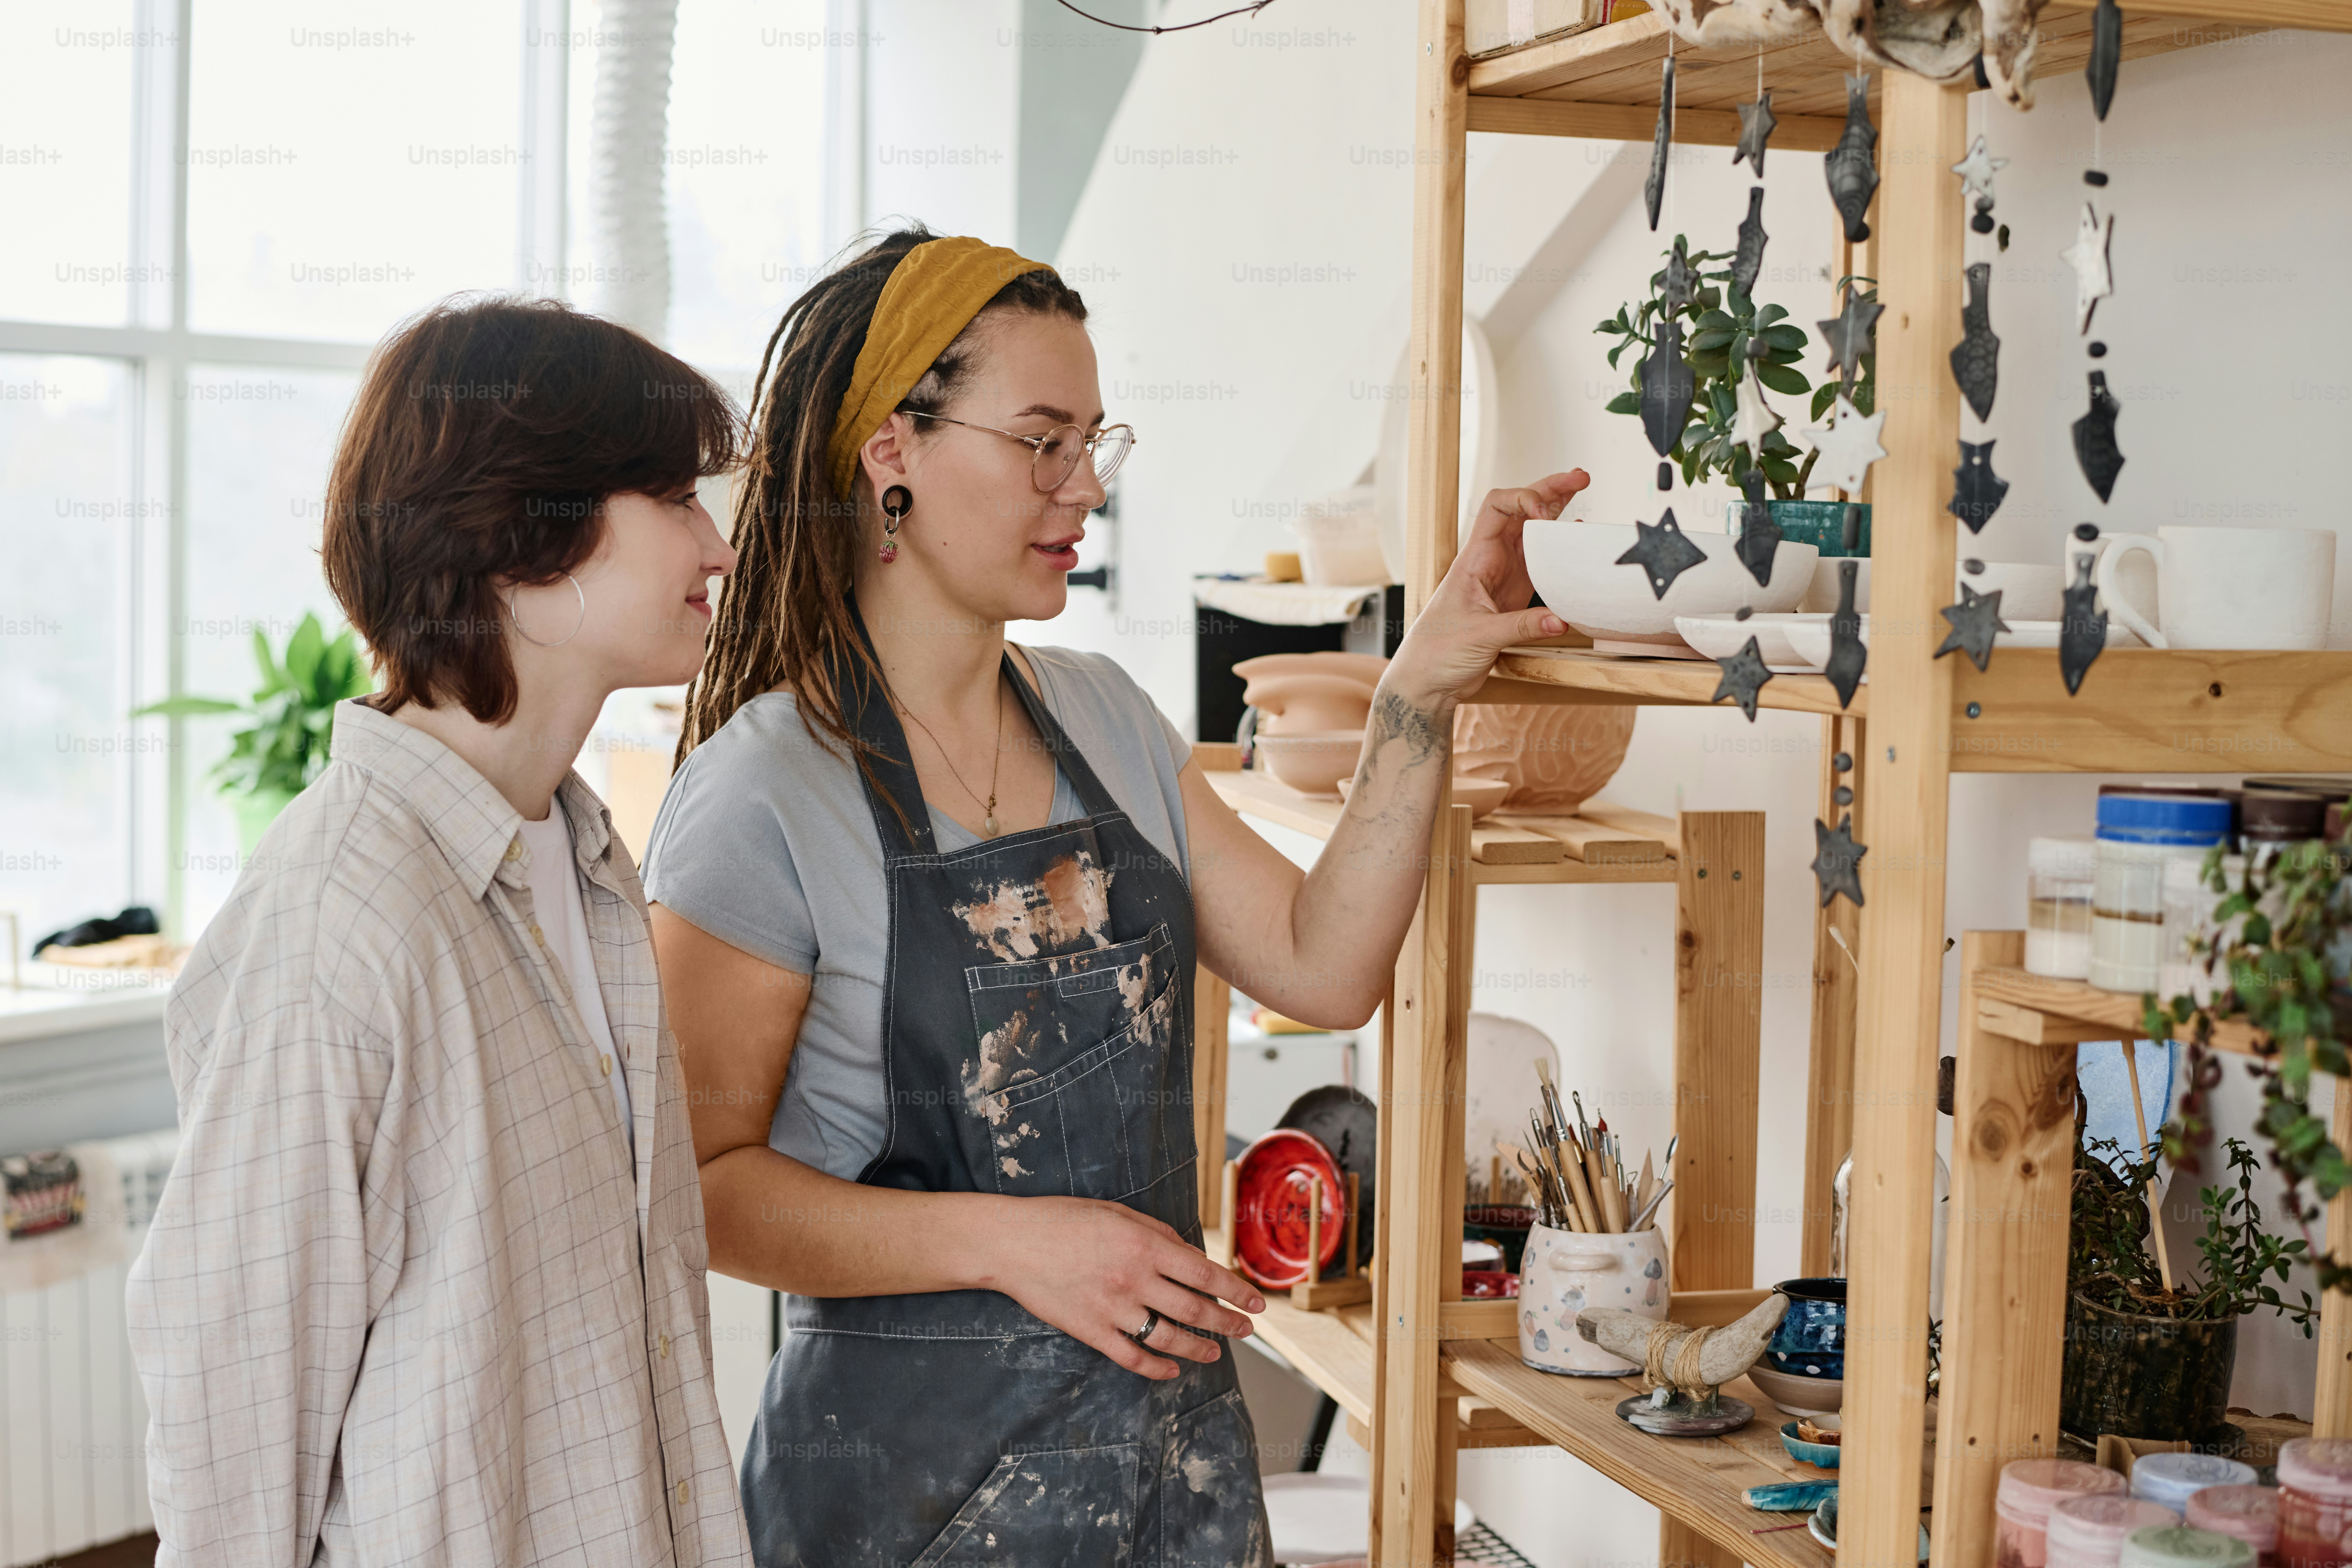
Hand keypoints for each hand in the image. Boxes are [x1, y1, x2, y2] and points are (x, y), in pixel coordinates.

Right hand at [980, 1195, 1264, 1378]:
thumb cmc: (1064, 1219)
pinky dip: (1156, 1367)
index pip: (1205, 1274)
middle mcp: (1134, 1279)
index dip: (1236, 1290)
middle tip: (1246, 1329)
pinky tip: (1172, 1369)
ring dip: (1198, 1348)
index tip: (1256, 1302)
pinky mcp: (1090, 1330)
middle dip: (1228, 1322)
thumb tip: (1190, 1255)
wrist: (1011, 1242)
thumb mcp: (1117, 1213)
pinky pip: (1131, 1356)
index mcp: (1144, 1245)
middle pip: (1194, 1310)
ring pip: (1168, 1338)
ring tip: (1215, 1352)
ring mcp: (1112, 1308)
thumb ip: (1158, 1233)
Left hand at [1384, 469, 1589, 711]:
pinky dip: (1557, 550)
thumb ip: (1521, 627)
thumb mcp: (1479, 637)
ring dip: (1555, 513)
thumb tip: (1561, 620)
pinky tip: (1572, 539)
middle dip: (1548, 491)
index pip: (1497, 507)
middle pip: (1520, 513)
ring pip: (1532, 536)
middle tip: (1579, 478)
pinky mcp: (1511, 599)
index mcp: (1474, 559)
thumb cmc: (1436, 653)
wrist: (1426, 681)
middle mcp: (1489, 562)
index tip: (1547, 514)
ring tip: (1580, 491)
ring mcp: (1501, 579)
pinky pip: (1538, 566)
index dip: (1524, 499)